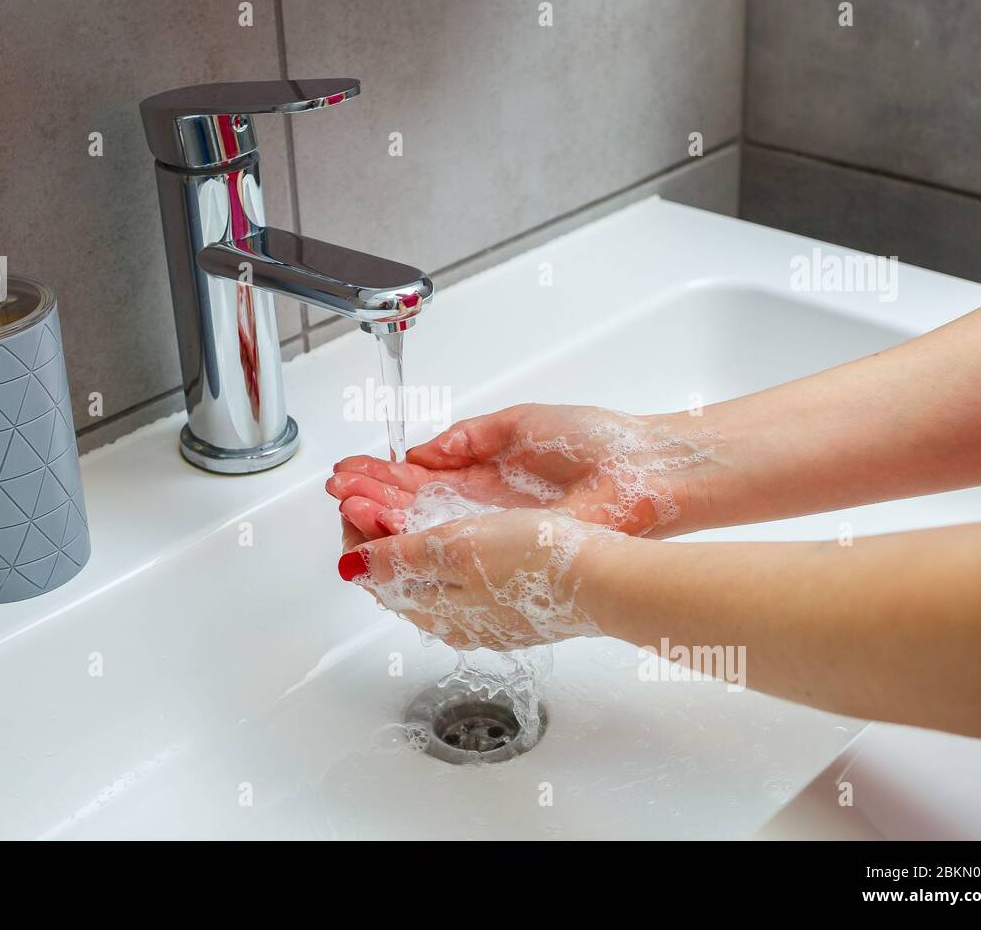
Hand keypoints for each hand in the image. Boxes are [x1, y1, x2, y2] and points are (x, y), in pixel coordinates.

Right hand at [327, 404, 712, 539]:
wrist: (641, 474)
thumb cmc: (596, 444)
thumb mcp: (514, 425)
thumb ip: (462, 439)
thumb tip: (418, 451)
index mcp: (479, 478)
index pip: (414, 483)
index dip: (379, 477)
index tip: (350, 470)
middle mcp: (478, 513)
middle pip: (406, 512)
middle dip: (366, 499)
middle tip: (339, 489)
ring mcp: (488, 536)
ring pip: (417, 535)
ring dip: (377, 518)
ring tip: (347, 502)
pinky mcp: (501, 554)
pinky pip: (444, 554)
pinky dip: (407, 542)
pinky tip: (379, 527)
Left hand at [339, 508, 619, 650]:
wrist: (602, 577)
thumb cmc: (536, 562)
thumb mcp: (455, 550)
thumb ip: (401, 559)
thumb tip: (353, 567)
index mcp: (436, 610)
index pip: (376, 573)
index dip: (358, 530)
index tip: (353, 495)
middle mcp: (456, 619)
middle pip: (399, 571)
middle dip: (378, 528)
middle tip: (368, 489)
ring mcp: (486, 611)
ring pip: (429, 569)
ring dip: (407, 530)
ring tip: (400, 495)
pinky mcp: (512, 599)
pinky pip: (462, 570)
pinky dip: (443, 540)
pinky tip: (452, 522)